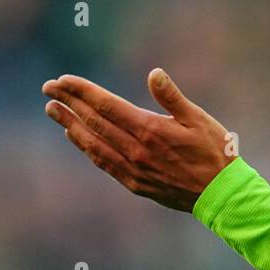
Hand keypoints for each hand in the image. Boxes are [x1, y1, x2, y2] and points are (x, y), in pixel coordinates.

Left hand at [42, 68, 234, 212]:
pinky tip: (75, 137)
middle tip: (48, 88)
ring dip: (70, 125)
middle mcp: (136, 150)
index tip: (63, 80)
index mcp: (150, 130)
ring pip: (93, 143)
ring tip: (52, 110)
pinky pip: (103, 162)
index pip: (107, 106)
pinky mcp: (134, 183)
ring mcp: (132, 169)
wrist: (221, 196)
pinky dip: (86, 147)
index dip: (83, 91)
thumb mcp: (199, 119)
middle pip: (94, 122)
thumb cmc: (215, 152)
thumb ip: (172, 97)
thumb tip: (153, 73)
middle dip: (69, 103)